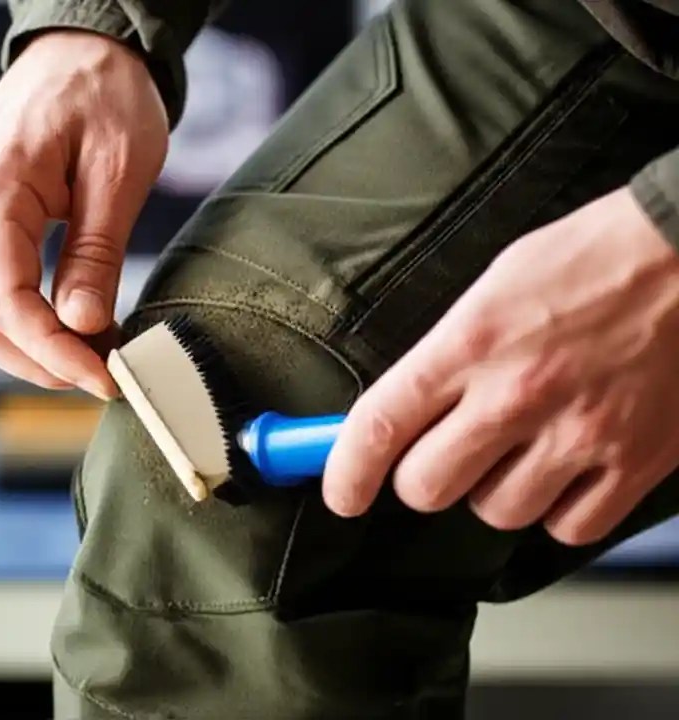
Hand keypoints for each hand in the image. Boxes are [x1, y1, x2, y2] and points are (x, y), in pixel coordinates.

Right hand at [0, 30, 168, 398]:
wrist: (79, 49)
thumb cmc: (104, 95)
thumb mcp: (118, 171)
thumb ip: (95, 252)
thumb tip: (83, 326)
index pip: (5, 303)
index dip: (54, 353)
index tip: (106, 377)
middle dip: (40, 364)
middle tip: (103, 377)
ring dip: (32, 351)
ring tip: (94, 356)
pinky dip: (25, 323)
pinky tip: (73, 328)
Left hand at [323, 187, 678, 545]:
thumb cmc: (593, 259)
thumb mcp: (493, 287)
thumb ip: (444, 354)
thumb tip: (401, 410)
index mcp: (471, 343)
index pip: (380, 426)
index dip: (347, 472)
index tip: (343, 492)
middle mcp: (518, 395)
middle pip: (427, 487)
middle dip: (423, 478)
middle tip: (443, 455)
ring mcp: (579, 434)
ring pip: (496, 512)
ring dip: (495, 490)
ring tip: (519, 448)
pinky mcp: (636, 462)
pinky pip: (568, 527)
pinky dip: (559, 510)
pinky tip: (565, 472)